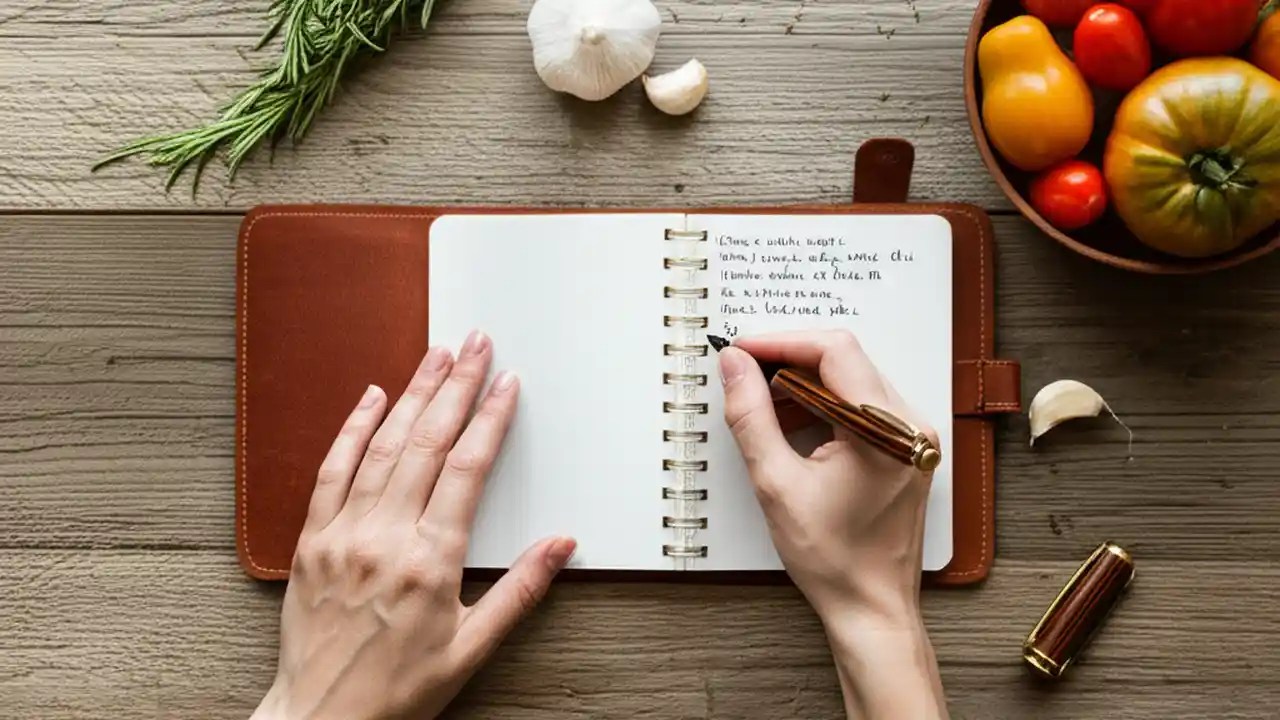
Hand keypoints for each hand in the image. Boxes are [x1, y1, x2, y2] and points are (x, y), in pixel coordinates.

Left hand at [252, 332, 575, 719]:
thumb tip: (560, 545)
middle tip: (476, 345)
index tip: (507, 385)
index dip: (491, 419)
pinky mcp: (311, 540)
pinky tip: (371, 397)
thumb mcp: (473, 648)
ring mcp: (343, 533)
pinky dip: (352, 429)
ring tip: (436, 356)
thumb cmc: (397, 690)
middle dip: (457, 386)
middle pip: (427, 442)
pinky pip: (331, 470)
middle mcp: (385, 537)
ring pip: (382, 446)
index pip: (467, 469)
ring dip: (412, 393)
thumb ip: (519, 591)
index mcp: (430, 560)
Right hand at [718, 330, 946, 719]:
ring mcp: (911, 436)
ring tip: (761, 404)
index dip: (781, 342)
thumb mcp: (776, 483)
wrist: (871, 606)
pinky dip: (823, 404)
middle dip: (789, 361)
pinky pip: (861, 405)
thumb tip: (734, 366)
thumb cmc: (834, 558)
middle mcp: (908, 425)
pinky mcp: (905, 448)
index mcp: (884, 429)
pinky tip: (790, 423)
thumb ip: (751, 416)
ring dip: (804, 383)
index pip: (834, 351)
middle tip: (744, 375)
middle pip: (845, 360)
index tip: (742, 351)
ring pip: (851, 379)